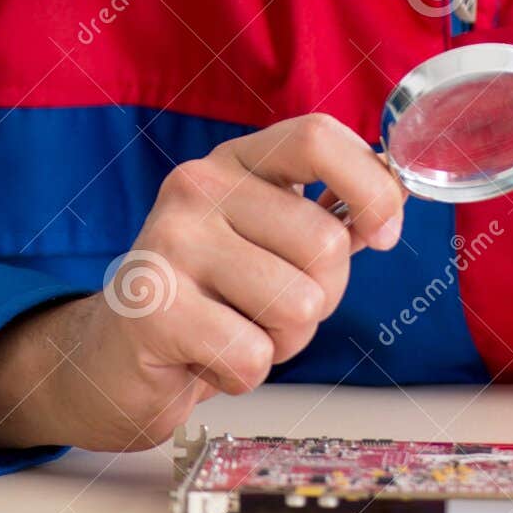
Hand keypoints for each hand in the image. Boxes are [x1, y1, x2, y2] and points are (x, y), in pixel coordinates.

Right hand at [0, 113, 404, 455]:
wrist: (110, 360)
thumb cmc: (213, 296)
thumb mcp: (273, 239)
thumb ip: (336, 211)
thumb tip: (402, 188)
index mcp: (238, 160)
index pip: (320, 137)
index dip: (370, 188)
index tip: (383, 235)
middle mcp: (199, 186)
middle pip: (326, 241)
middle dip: (322, 297)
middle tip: (270, 308)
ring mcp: (170, 242)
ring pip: (298, 304)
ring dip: (283, 340)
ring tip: (234, 330)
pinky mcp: (150, 308)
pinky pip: (252, 355)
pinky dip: (243, 375)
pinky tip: (202, 358)